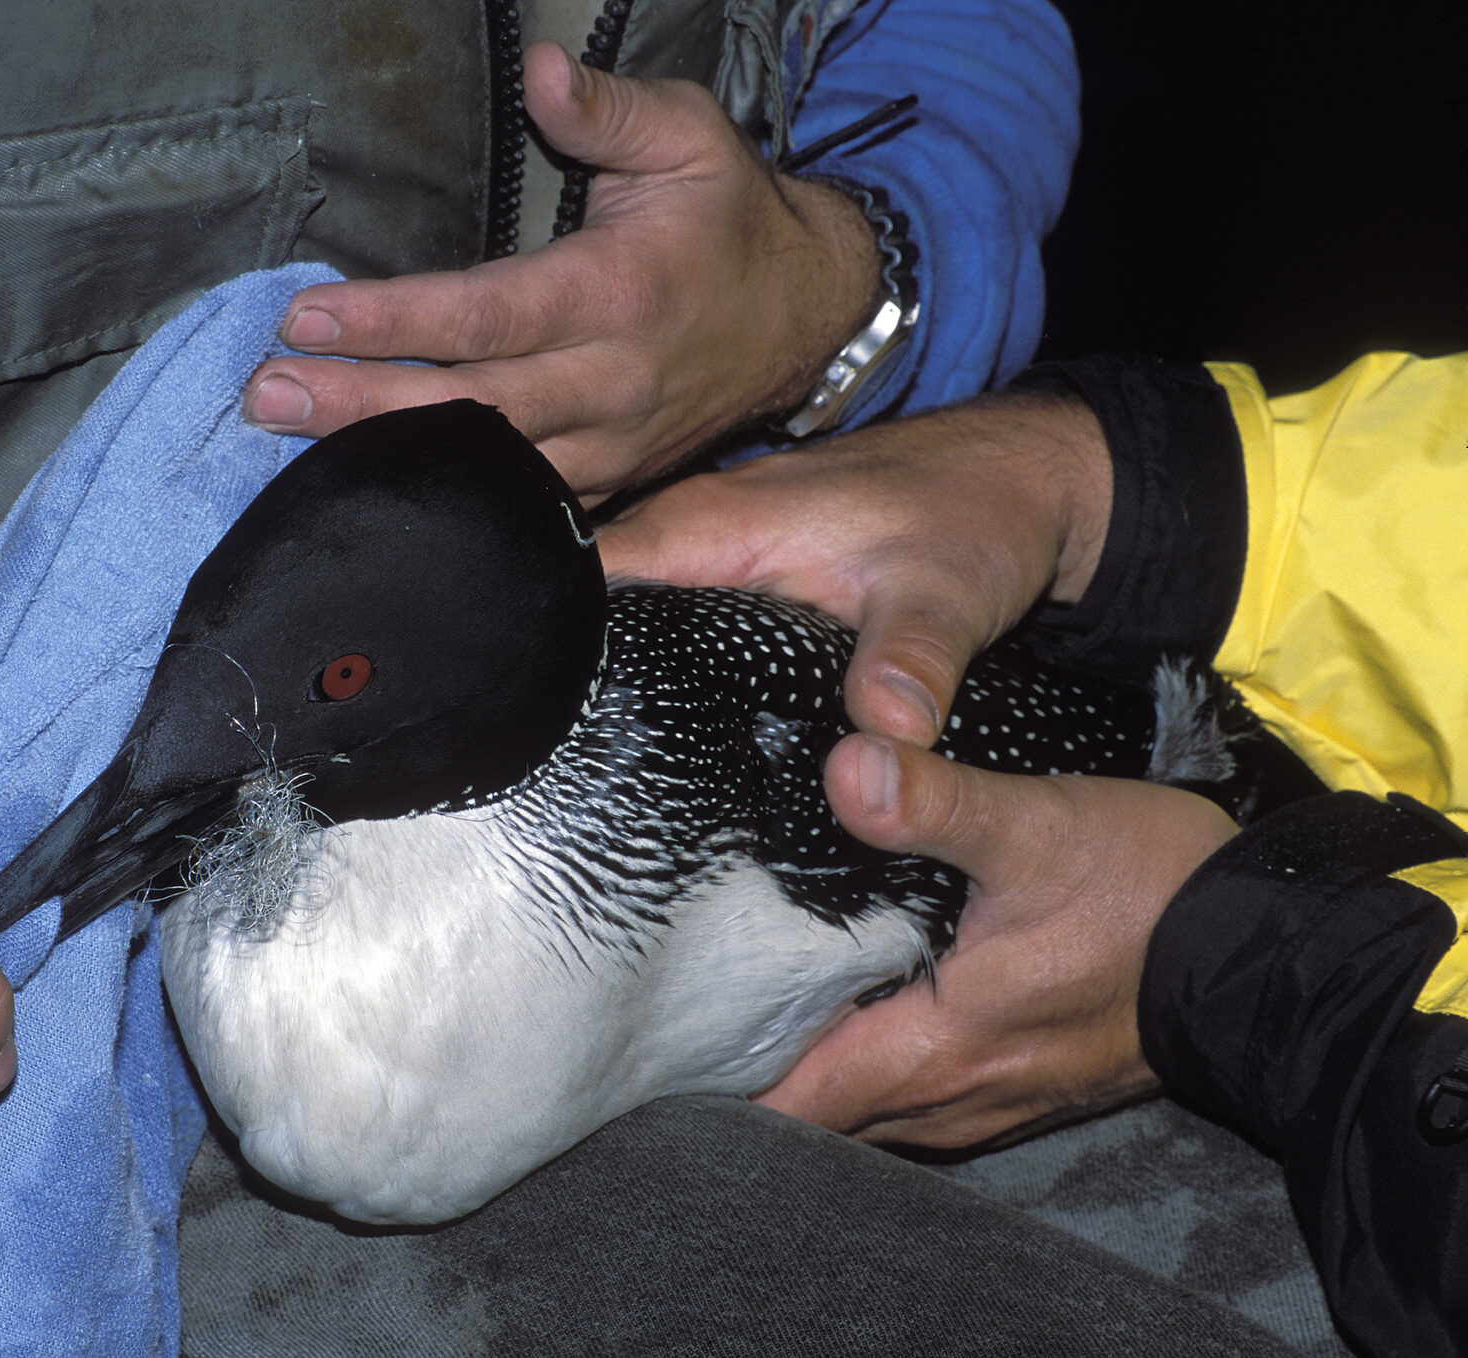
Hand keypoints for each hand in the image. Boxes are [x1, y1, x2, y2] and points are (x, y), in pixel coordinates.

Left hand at [243, 41, 881, 499]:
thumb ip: (606, 109)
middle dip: (359, 404)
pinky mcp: (611, 482)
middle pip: (468, 408)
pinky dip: (445, 500)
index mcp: (620, 292)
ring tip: (288, 441)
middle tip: (266, 393)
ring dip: (385, 459)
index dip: (393, 321)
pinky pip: (519, 503)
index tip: (306, 316)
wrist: (811, 314)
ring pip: (487, 468)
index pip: (487, 314)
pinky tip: (370, 490)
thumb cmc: (731, 216)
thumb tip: (540, 70)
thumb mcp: (687, 136)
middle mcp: (612, 382)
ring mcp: (612, 446)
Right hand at [597, 393, 1112, 744]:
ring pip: (625, 603)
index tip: (527, 700)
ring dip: (603, 659)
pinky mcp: (736, 568)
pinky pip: (664, 607)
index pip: (589, 567)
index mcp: (716, 522)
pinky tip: (652, 714)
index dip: (548, 626)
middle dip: (562, 662)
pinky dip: (652, 650)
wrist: (1020, 478)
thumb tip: (885, 736)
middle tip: (547, 750)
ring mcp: (713, 546)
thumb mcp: (947, 596)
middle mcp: (697, 527)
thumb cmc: (975, 516)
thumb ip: (909, 664)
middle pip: (590, 595)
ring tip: (578, 747)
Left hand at [756, 735, 1236, 1147]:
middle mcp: (950, 1096)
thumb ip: (934, 801)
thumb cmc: (1151, 894)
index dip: (720, 1065)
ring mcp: (990, 1100)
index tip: (678, 1013)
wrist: (1270, 952)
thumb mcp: (1038, 826)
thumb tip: (845, 762)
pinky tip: (867, 994)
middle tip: (712, 986)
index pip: (786, 1096)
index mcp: (931, 1049)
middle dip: (759, 1058)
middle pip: (815, 1106)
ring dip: (819, 1059)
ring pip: (866, 1104)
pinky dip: (877, 1057)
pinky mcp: (1022, 1082)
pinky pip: (919, 1093)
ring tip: (774, 986)